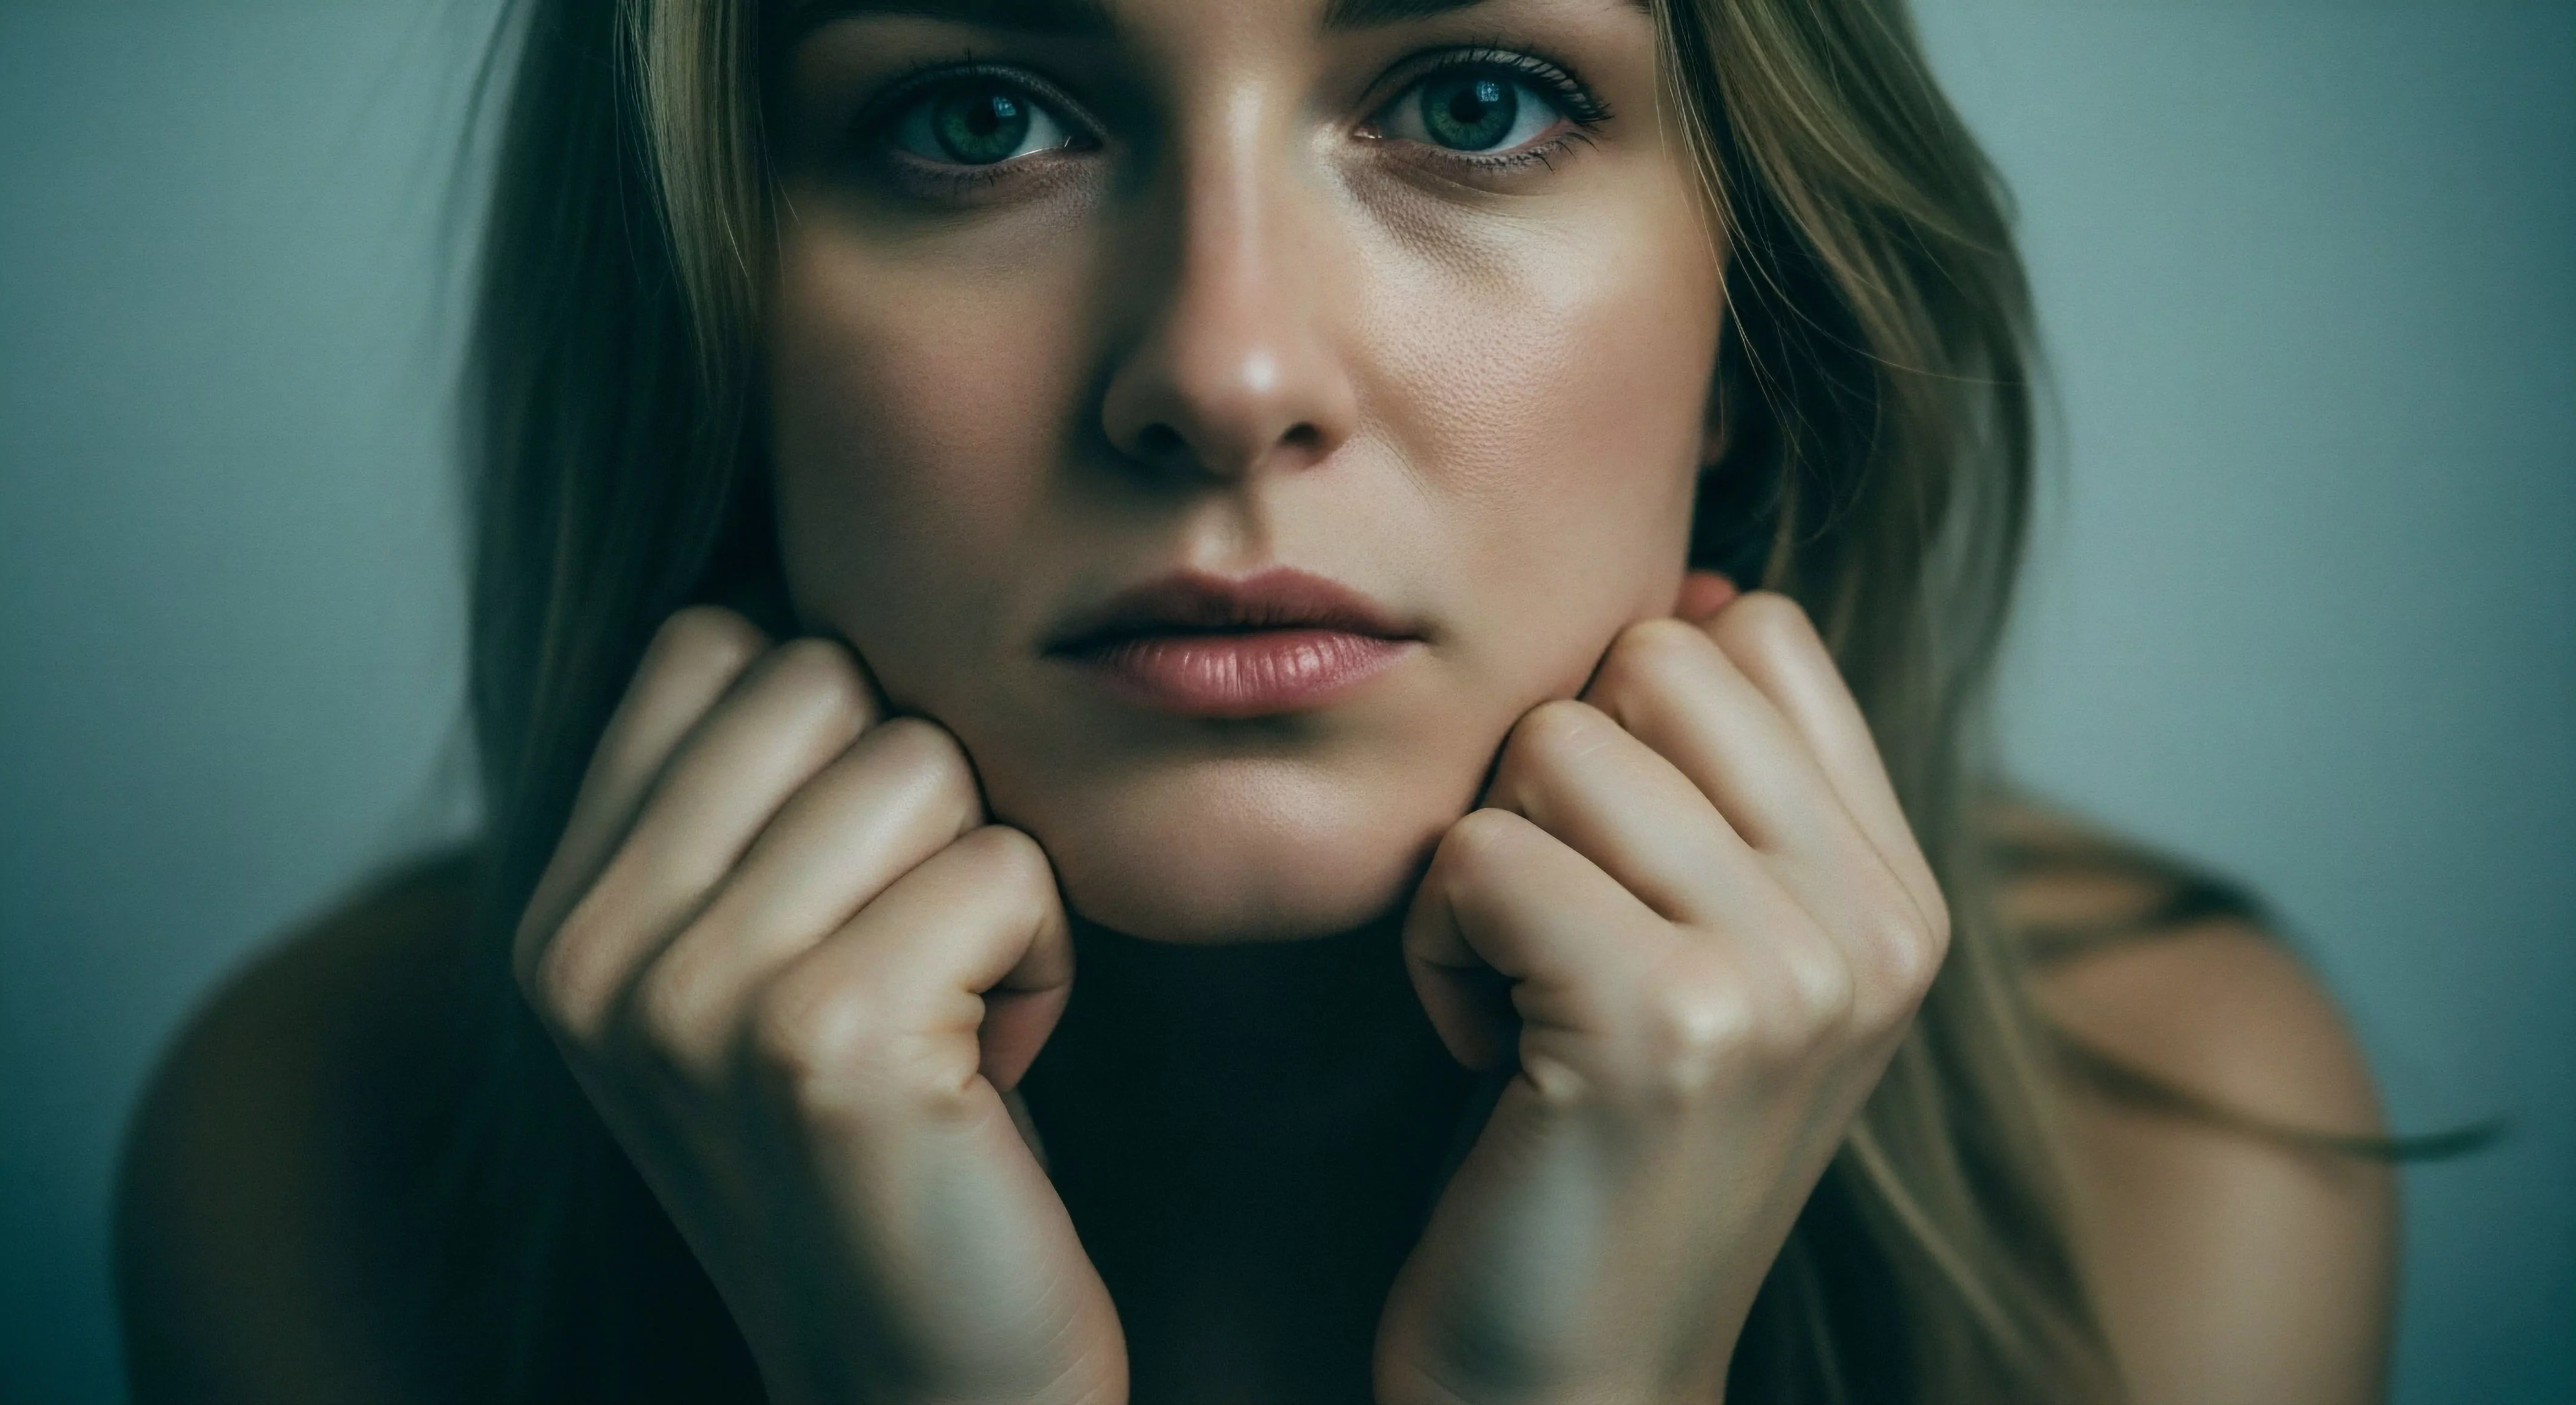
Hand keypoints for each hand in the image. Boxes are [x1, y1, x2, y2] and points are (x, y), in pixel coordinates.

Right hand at [513, 608, 1126, 1404]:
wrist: (927, 1378)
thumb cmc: (888, 1143)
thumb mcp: (758, 962)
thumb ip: (740, 794)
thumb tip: (798, 572)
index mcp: (562, 912)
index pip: (711, 642)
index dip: (838, 724)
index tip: (856, 880)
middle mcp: (592, 949)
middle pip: (826, 676)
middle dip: (924, 799)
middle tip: (915, 956)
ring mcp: (690, 998)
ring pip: (926, 759)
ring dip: (991, 883)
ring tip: (950, 1018)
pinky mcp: (819, 1043)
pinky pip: (1008, 864)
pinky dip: (1043, 960)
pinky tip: (991, 1073)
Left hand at [1376, 585, 1948, 1404]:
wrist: (1571, 1378)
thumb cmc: (1597, 1145)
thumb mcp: (1712, 954)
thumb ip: (1727, 784)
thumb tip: (1691, 583)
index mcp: (1895, 894)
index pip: (1751, 631)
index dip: (1632, 720)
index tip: (1617, 871)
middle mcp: (1872, 926)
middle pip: (1648, 659)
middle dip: (1551, 781)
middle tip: (1556, 935)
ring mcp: (1785, 976)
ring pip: (1552, 742)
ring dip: (1482, 864)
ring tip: (1523, 997)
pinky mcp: (1663, 1027)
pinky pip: (1477, 852)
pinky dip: (1435, 943)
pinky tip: (1484, 1048)